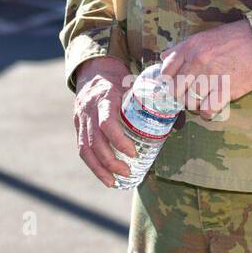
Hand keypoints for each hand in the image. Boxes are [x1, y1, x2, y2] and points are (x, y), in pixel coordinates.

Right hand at [73, 55, 139, 187]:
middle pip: (94, 140)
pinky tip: (104, 176)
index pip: (106, 122)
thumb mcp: (131, 84)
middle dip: (110, 161)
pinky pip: (82, 148)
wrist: (92, 70)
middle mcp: (88, 109)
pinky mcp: (77, 125)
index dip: (118, 140)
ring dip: (99, 168)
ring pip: (84, 148)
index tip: (133, 153)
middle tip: (127, 172)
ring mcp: (80, 118)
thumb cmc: (118, 79)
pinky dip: (92, 165)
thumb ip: (146, 100)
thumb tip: (174, 117)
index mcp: (104, 97)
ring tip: (113, 182)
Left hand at [158, 20, 251, 118]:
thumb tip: (163, 58)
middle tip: (188, 96)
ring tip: (203, 100)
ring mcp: (212, 76)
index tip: (174, 87)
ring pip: (190, 102)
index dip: (167, 83)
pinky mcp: (228, 89)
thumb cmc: (234, 38)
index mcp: (190, 47)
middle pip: (176, 90)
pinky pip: (208, 109)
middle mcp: (198, 61)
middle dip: (180, 96)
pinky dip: (207, 112)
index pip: (166, 71)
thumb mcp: (204, 37)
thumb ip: (182, 48)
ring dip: (195, 105)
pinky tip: (211, 107)